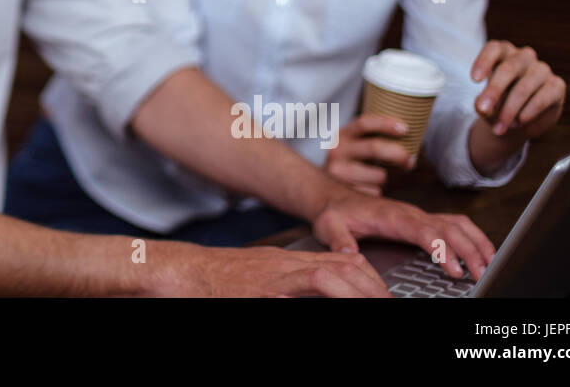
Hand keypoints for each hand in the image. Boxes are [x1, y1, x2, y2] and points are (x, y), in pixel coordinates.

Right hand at [153, 242, 389, 296]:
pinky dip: (327, 294)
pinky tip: (335, 301)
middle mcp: (287, 264)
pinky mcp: (263, 287)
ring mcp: (276, 274)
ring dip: (359, 292)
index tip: (384, 296)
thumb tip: (316, 295)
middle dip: (375, 288)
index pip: (343, 263)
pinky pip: (303, 287)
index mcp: (289, 263)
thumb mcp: (259, 281)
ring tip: (377, 306)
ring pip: (331, 274)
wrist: (179, 272)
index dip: (371, 280)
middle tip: (390, 305)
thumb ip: (288, 287)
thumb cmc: (215, 281)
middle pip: (346, 266)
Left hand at [311, 191, 496, 280]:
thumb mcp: (329, 226)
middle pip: (448, 228)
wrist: (332, 196)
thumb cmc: (334, 212)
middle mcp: (409, 213)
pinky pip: (453, 222)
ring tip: (489, 264)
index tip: (454, 270)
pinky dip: (471, 235)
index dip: (442, 250)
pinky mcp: (420, 218)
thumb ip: (339, 240)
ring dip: (475, 242)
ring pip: (456, 223)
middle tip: (480, 275)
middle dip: (468, 250)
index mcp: (391, 217)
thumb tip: (349, 253)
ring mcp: (417, 214)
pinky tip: (480, 251)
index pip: (424, 232)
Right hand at [324, 114, 416, 193]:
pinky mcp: (344, 193)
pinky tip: (369, 188)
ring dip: (388, 178)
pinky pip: (375, 193)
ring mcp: (338, 173)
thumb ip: (372, 138)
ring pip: (379, 175)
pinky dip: (378, 192)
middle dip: (399, 154)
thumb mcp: (352, 145)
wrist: (320, 185)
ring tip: (381, 177)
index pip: (364, 123)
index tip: (406, 129)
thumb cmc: (348, 161)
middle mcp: (337, 152)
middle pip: (375, 148)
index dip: (386, 124)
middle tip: (411, 161)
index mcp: (342, 135)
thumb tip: (412, 137)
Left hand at [471, 41, 565, 138]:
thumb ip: (482, 105)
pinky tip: (520, 121)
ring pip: (524, 86)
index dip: (484, 61)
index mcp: (503, 53)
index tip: (474, 79)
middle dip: (494, 91)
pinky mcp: (557, 85)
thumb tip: (483, 108)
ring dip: (511, 109)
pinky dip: (530, 111)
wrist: (519, 121)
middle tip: (483, 110)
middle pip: (508, 68)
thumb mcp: (486, 106)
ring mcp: (541, 69)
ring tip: (501, 127)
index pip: (494, 49)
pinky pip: (543, 97)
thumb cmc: (497, 105)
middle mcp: (523, 57)